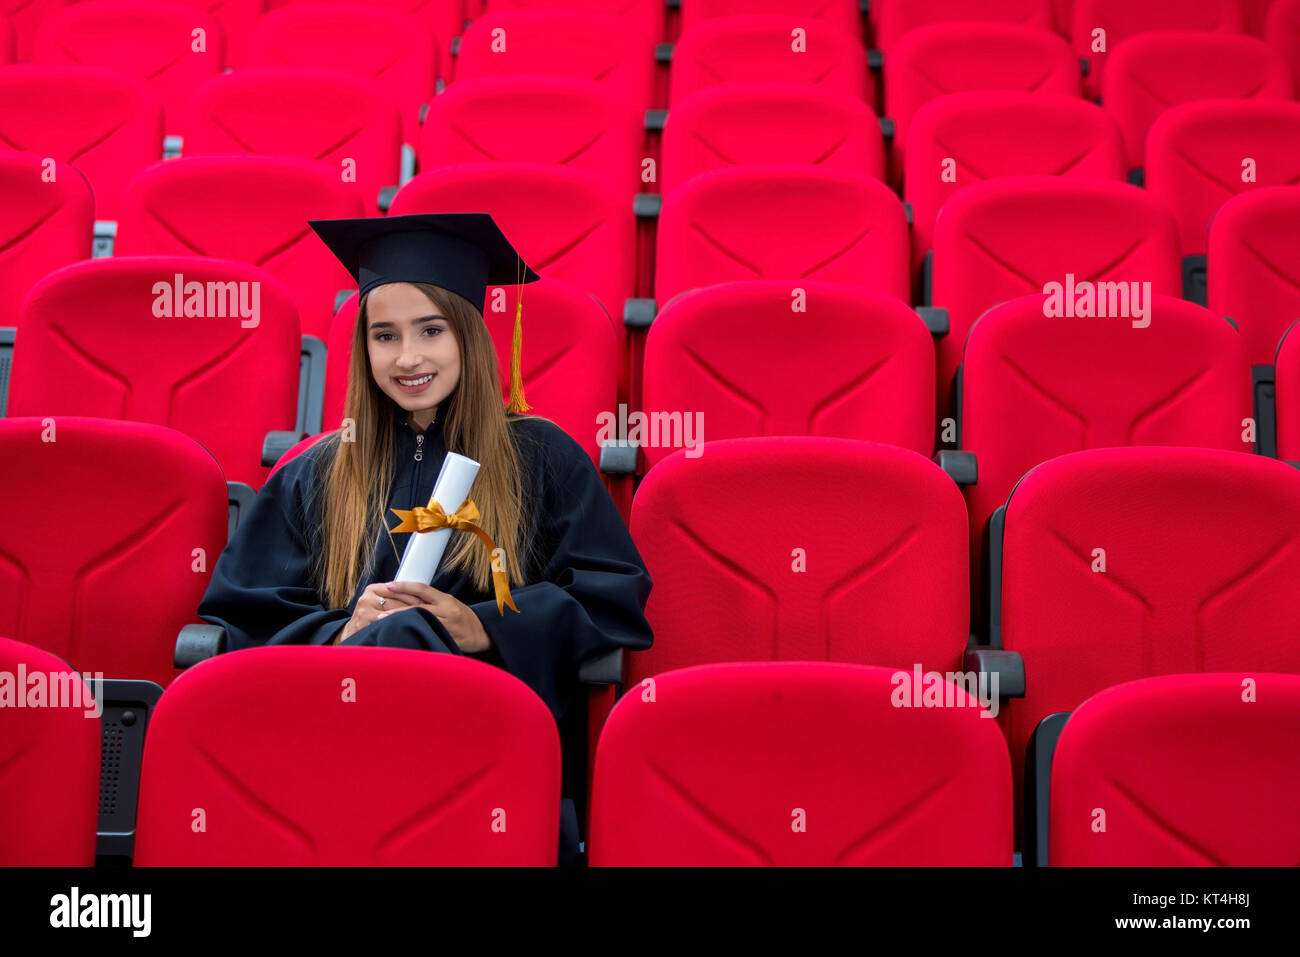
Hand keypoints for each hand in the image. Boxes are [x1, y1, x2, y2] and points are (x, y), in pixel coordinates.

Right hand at [334, 581, 420, 643]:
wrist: (352, 633)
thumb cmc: (371, 618)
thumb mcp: (380, 603)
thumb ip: (394, 597)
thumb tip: (420, 595)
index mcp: (373, 589)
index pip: (398, 589)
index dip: (414, 595)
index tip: (428, 601)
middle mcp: (367, 597)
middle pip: (396, 601)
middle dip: (414, 607)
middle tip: (430, 612)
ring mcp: (364, 609)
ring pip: (392, 612)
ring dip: (408, 617)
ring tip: (423, 620)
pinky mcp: (363, 621)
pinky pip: (385, 623)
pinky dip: (397, 625)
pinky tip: (408, 628)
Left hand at [376, 581, 493, 653]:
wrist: (483, 633)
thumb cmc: (464, 619)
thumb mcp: (451, 605)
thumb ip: (433, 601)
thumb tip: (409, 597)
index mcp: (446, 599)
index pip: (423, 589)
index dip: (405, 586)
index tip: (389, 585)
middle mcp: (447, 610)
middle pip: (418, 605)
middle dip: (397, 606)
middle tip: (379, 607)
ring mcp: (448, 625)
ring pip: (420, 620)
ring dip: (400, 620)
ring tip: (383, 620)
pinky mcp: (448, 638)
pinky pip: (428, 634)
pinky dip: (413, 633)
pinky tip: (400, 634)